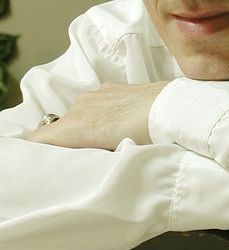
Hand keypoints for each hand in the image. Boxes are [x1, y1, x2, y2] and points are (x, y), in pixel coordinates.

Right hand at [27, 81, 168, 149]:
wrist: (170, 108)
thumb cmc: (143, 138)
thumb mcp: (112, 158)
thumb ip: (88, 159)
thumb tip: (83, 162)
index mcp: (73, 127)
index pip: (37, 139)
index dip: (40, 152)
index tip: (51, 163)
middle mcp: (78, 106)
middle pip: (60, 127)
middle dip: (69, 141)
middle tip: (90, 156)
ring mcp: (94, 93)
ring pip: (79, 114)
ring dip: (86, 126)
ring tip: (109, 139)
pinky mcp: (110, 86)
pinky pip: (95, 102)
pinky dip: (100, 112)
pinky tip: (121, 121)